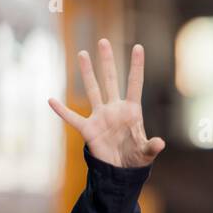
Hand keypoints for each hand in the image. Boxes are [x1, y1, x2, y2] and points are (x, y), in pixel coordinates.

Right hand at [48, 39, 164, 168]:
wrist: (121, 172)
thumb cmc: (136, 159)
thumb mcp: (146, 153)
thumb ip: (152, 147)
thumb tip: (160, 143)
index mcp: (132, 112)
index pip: (135, 84)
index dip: (136, 66)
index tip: (138, 47)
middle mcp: (115, 109)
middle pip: (111, 80)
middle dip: (107, 62)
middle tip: (103, 41)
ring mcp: (100, 117)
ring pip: (92, 90)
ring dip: (87, 73)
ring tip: (82, 53)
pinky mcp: (88, 129)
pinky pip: (72, 118)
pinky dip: (62, 111)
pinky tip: (51, 100)